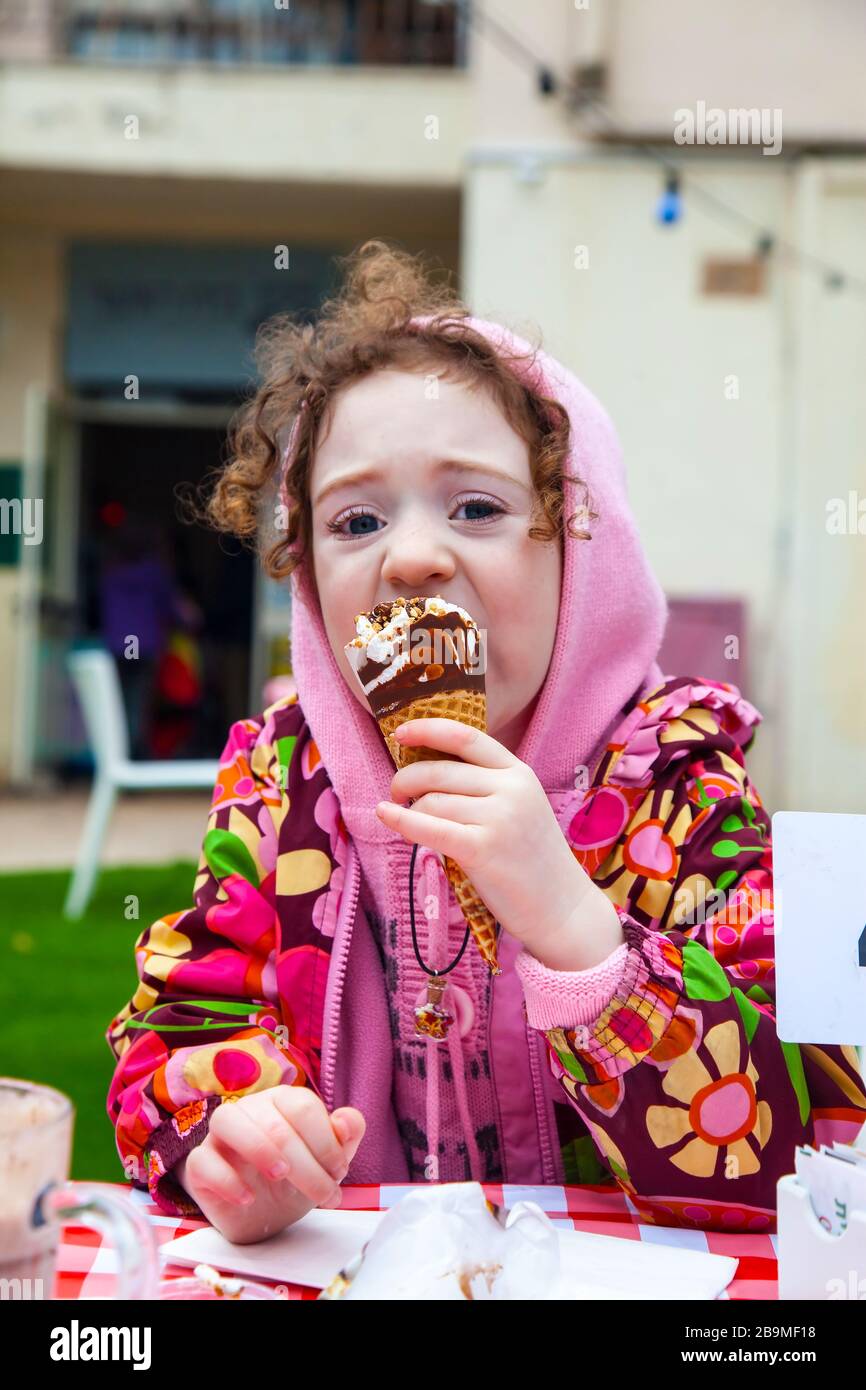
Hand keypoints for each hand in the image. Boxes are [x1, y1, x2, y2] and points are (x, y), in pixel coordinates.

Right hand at [176, 1090, 364, 1243]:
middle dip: (306, 1165)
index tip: (339, 1173)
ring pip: (228, 1120)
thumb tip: (348, 1121)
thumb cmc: (296, 1178)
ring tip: (281, 1176)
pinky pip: (202, 1160)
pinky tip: (248, 1198)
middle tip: (325, 1195)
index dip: (326, 1141)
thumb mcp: (327, 1162)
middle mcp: (249, 1109)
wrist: (263, 1215)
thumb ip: (344, 1138)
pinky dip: (226, 1179)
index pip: (303, 1106)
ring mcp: (220, 1134)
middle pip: (275, 1123)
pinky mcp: (199, 1163)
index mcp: (282, 1100)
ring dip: (258, 1148)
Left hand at [375, 717, 621, 965]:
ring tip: (411, 825)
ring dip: (410, 811)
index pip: (467, 738)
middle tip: (397, 793)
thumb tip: (427, 772)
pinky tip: (384, 815)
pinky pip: (429, 828)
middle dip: (406, 779)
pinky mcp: (482, 849)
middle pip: (439, 771)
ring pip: (431, 801)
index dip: (428, 729)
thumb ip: (486, 786)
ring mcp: (499, 818)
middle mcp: (511, 789)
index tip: (401, 733)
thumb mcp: (521, 807)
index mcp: (519, 773)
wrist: (562, 907)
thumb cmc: (532, 859)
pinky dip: (401, 821)